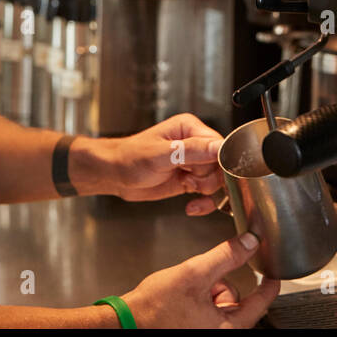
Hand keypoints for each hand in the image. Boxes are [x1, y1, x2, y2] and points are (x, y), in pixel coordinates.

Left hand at [102, 114, 225, 214]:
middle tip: (189, 181)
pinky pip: (208, 193)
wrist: (115, 175)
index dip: (220, 163)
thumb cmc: (130, 158)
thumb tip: (220, 147)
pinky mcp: (190, 180)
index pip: (220, 145)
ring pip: (217, 181)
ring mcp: (193, 164)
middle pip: (221, 165)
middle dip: (209, 179)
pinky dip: (204, 202)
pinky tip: (192, 206)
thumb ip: (192, 151)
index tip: (211, 175)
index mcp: (190, 129)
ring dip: (206, 191)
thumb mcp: (161, 155)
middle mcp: (195, 145)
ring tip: (186, 188)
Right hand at [120, 232, 280, 327]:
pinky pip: (206, 309)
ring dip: (207, 289)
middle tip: (201, 279)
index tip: (273, 274)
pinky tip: (181, 296)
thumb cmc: (154, 309)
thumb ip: (225, 257)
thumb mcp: (194, 274)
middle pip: (235, 300)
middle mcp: (220, 333)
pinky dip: (198, 297)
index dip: (268, 284)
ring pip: (220, 302)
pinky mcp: (194, 329)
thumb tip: (248, 243)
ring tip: (185, 290)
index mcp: (227, 328)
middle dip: (220, 284)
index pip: (260, 303)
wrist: (126, 323)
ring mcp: (206, 332)